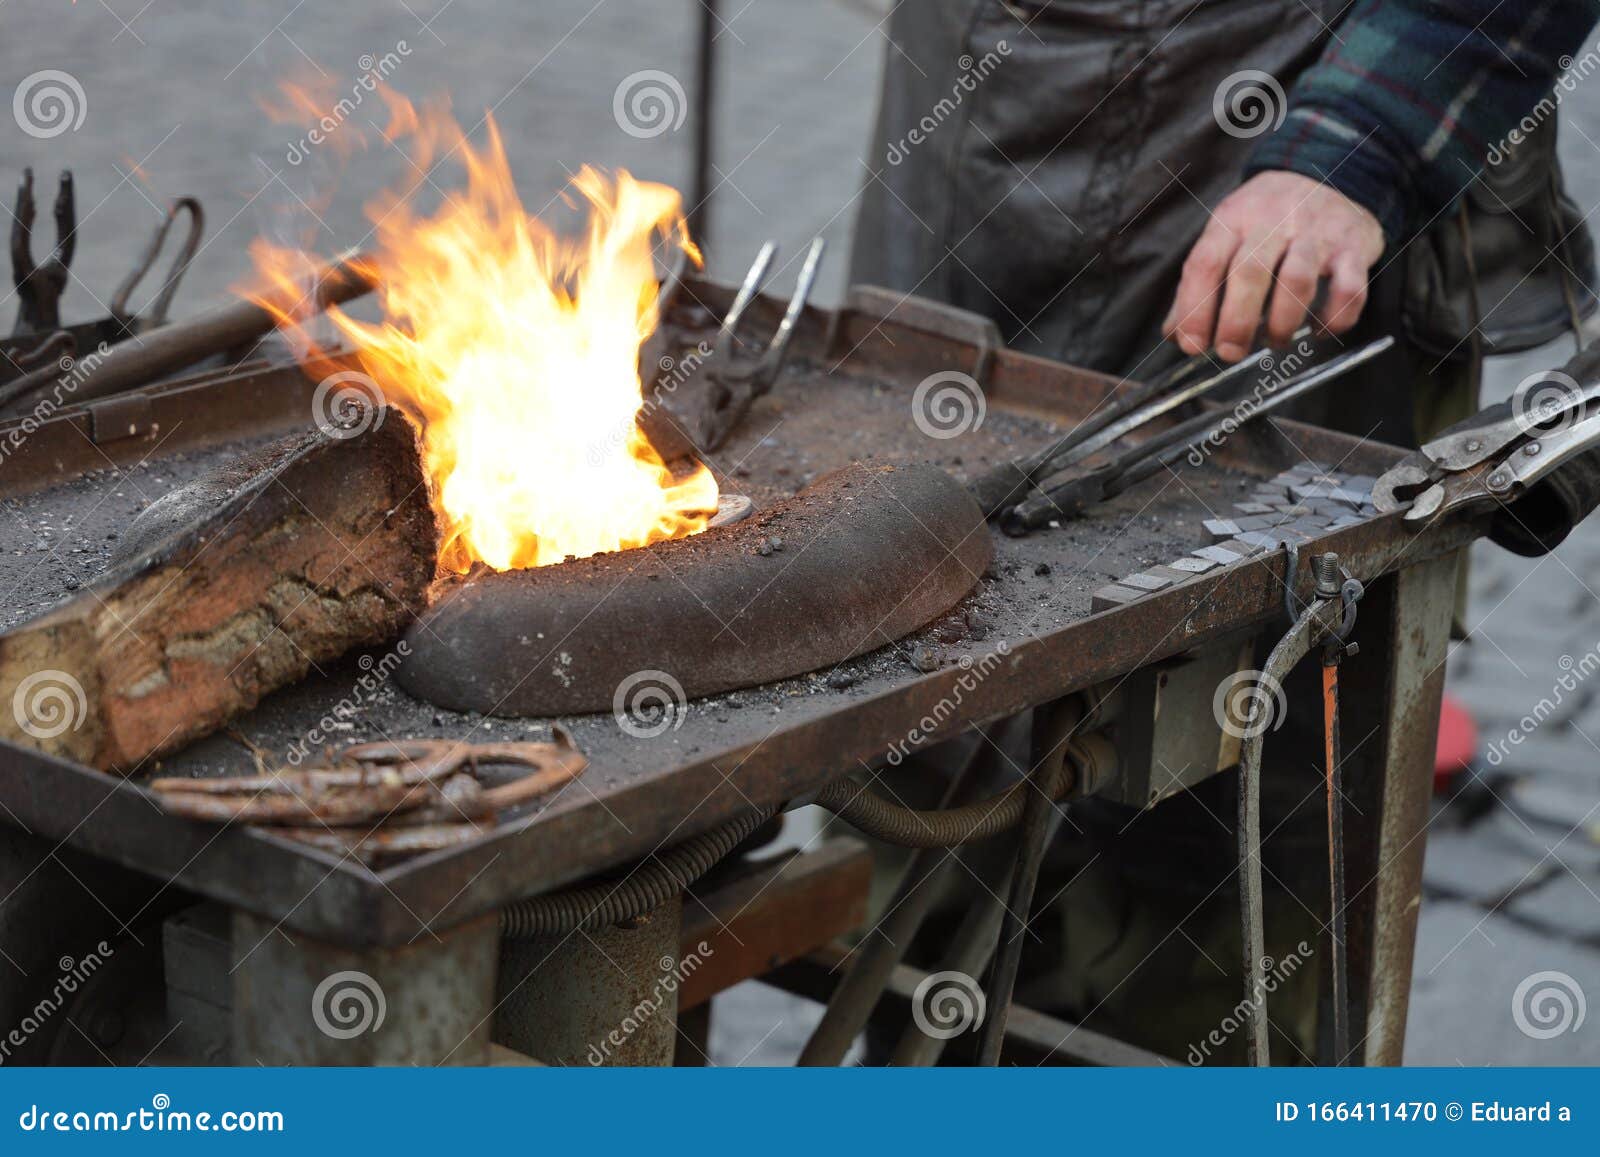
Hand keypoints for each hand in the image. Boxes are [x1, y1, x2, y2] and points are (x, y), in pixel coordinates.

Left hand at [1162, 171, 1384, 361]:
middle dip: (1236, 322)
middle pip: (1249, 272)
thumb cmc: (1268, 219)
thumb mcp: (1227, 235)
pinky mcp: (1353, 247)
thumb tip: (1175, 332)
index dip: (1195, 309)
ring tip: (1274, 342)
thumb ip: (1199, 283)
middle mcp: (1274, 221)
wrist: (1332, 172)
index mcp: (1233, 219)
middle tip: (1230, 352)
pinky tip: (1318, 332)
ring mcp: (1317, 232)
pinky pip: (1349, 289)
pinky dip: (1334, 318)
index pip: (1205, 263)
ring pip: (1298, 280)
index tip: (1192, 345)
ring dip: (1283, 323)